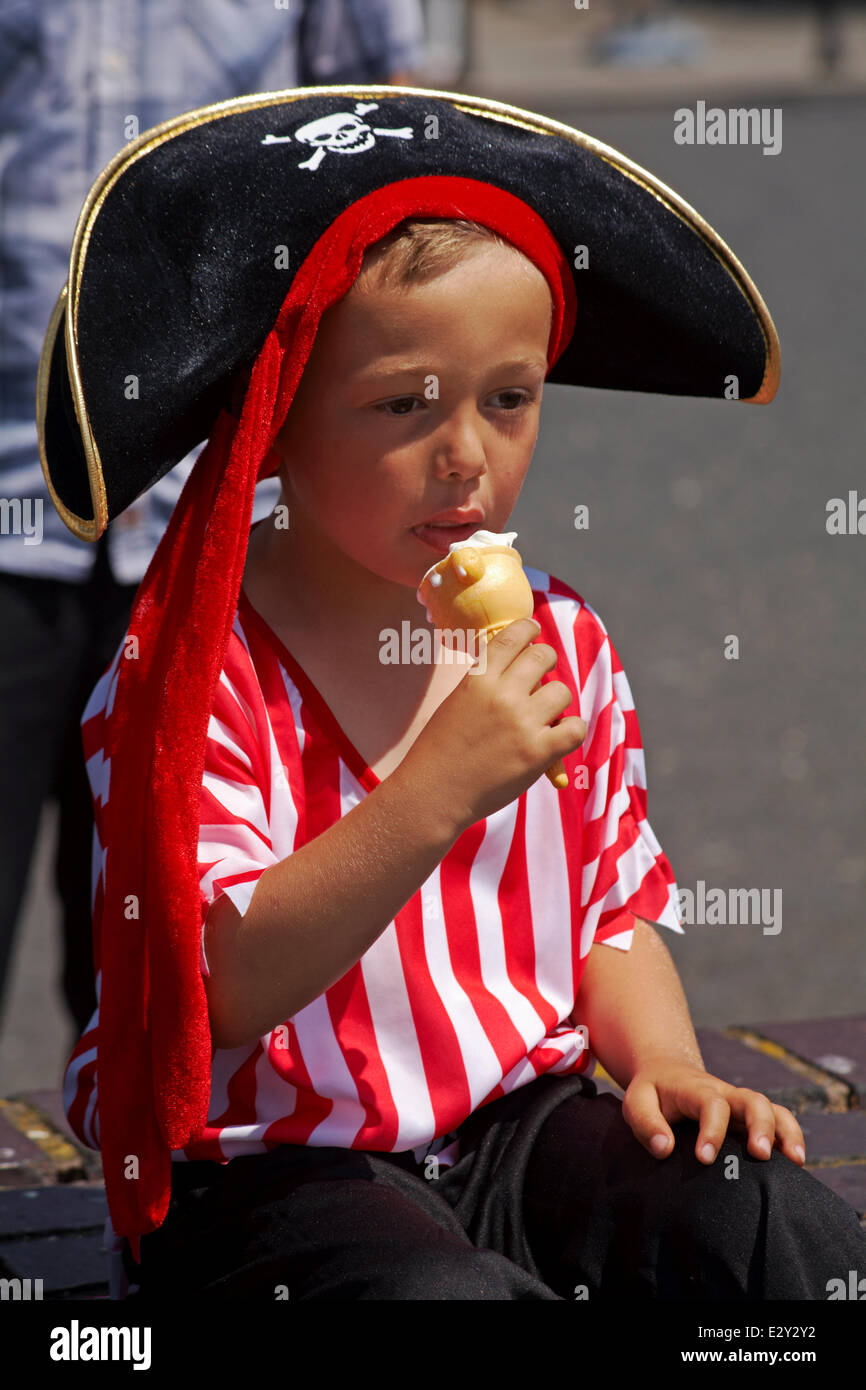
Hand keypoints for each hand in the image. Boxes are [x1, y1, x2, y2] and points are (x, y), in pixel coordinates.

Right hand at [401, 618, 586, 832]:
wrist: (432, 794)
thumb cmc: (439, 753)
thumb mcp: (456, 704)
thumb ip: (484, 685)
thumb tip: (516, 671)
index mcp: (478, 680)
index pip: (512, 636)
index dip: (529, 630)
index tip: (535, 632)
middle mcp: (502, 695)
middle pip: (543, 656)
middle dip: (547, 663)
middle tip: (542, 680)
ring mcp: (522, 723)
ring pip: (562, 691)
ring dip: (557, 703)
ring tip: (545, 718)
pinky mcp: (538, 753)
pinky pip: (575, 729)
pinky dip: (571, 732)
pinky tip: (559, 739)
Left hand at [620, 1058, 806, 1167]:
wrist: (667, 1072)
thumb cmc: (652, 1092)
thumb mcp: (636, 1101)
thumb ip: (645, 1123)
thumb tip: (664, 1148)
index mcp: (695, 1089)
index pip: (711, 1103)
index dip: (712, 1130)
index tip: (705, 1158)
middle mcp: (725, 1093)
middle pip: (752, 1100)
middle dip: (761, 1126)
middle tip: (760, 1155)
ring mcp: (740, 1105)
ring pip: (772, 1109)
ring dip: (785, 1132)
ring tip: (795, 1161)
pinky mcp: (749, 1117)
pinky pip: (779, 1120)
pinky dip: (792, 1136)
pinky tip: (797, 1162)